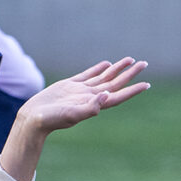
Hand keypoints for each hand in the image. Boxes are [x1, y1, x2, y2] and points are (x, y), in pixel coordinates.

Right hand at [0, 58, 148, 180]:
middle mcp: (90, 97)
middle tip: (144, 63)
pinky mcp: (69, 85)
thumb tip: (107, 95)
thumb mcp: (72, 115)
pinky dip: (98, 69)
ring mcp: (80, 91)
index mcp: (94, 105)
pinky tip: (106, 64)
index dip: (132, 90)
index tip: (146, 83)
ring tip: (130, 60)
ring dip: (117, 69)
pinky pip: (88, 75)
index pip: (118, 95)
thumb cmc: (51, 120)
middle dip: (129, 74)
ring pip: (103, 77)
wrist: (33, 119)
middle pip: (114, 83)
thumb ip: (90, 107)